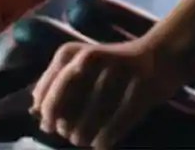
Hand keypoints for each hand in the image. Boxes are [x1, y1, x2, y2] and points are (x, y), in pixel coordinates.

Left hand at [30, 39, 186, 147]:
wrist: (159, 56)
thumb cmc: (112, 66)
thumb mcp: (81, 63)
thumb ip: (56, 84)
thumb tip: (35, 114)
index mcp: (69, 53)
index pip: (44, 95)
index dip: (46, 115)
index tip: (51, 125)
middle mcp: (87, 60)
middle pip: (60, 111)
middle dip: (62, 128)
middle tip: (68, 135)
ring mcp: (113, 75)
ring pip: (83, 124)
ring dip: (81, 138)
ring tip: (84, 140)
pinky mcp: (136, 92)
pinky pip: (111, 129)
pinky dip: (102, 141)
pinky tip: (101, 144)